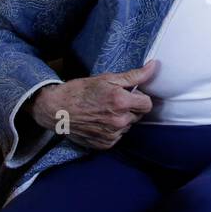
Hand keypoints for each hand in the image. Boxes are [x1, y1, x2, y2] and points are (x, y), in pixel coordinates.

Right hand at [30, 59, 158, 150]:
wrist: (56, 109)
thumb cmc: (81, 90)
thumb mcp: (107, 78)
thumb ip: (134, 75)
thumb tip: (154, 66)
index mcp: (121, 102)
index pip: (147, 104)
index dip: (140, 97)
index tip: (130, 94)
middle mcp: (118, 121)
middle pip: (138, 115)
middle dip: (131, 108)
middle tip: (114, 101)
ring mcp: (111, 135)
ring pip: (128, 126)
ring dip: (122, 119)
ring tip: (105, 111)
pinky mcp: (104, 144)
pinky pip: (117, 137)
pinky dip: (112, 130)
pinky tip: (100, 121)